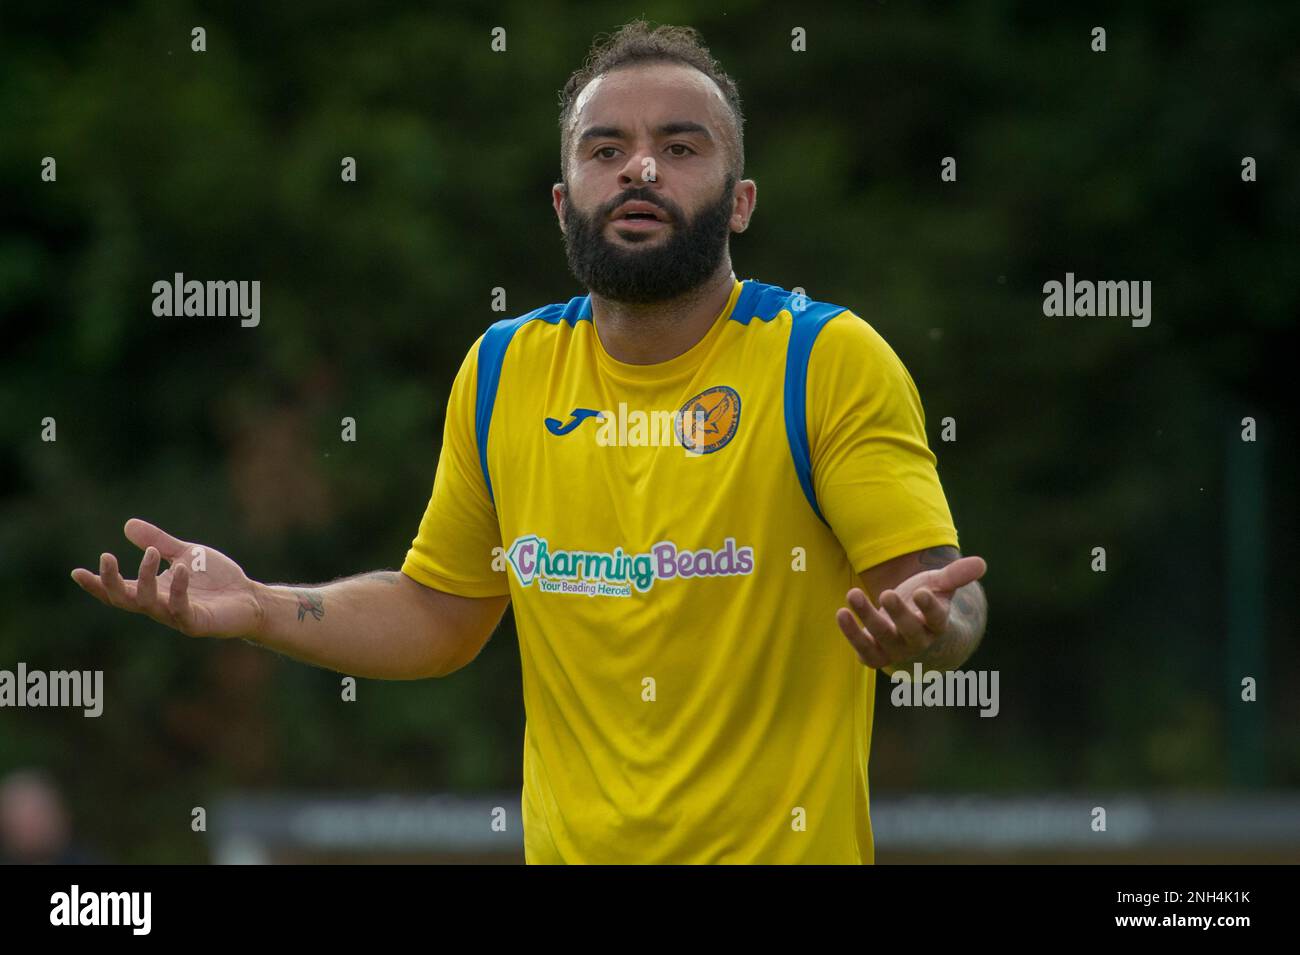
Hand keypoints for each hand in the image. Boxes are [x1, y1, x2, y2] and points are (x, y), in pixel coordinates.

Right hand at [71, 518, 262, 637]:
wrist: (249, 598)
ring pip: (148, 603)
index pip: (117, 590)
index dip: (97, 584)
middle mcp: (159, 606)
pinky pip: (181, 609)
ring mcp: (176, 616)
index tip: (76, 572)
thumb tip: (127, 524)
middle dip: (110, 582)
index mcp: (152, 591)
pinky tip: (181, 569)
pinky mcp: (197, 622)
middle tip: (105, 557)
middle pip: (124, 599)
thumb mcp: (185, 554)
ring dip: (146, 578)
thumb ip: (157, 542)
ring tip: (152, 553)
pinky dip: (179, 589)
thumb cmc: (216, 580)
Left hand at [836, 555, 986, 668]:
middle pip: (909, 631)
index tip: (921, 592)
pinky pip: (864, 650)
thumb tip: (982, 563)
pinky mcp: (876, 655)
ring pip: (883, 638)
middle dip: (898, 614)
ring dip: (867, 617)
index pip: (937, 619)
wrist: (912, 633)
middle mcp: (918, 642)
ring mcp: (896, 651)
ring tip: (853, 593)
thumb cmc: (926, 603)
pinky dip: (852, 634)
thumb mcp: (940, 586)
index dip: (929, 607)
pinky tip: (841, 613)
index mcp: (937, 625)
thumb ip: (956, 575)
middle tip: (887, 594)